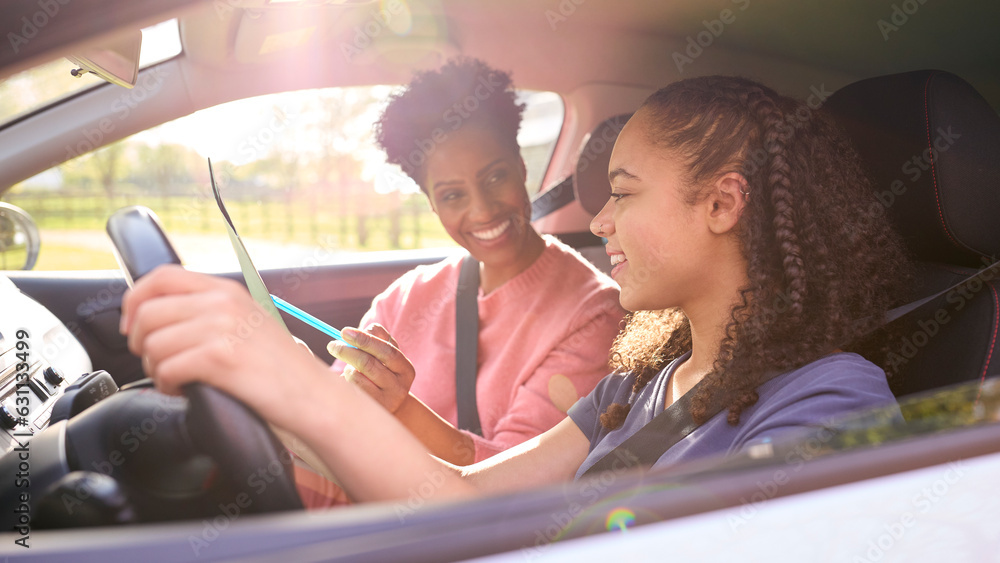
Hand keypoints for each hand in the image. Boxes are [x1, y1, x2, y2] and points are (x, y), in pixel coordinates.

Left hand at [120, 264, 324, 429]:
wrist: (311, 395)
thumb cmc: (278, 367)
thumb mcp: (246, 321)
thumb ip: (210, 310)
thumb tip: (156, 314)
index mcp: (226, 290)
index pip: (162, 276)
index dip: (134, 299)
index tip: (132, 326)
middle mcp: (223, 303)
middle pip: (148, 312)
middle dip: (141, 344)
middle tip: (157, 362)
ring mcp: (223, 328)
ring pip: (153, 344)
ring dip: (155, 369)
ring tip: (176, 380)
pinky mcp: (221, 358)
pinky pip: (166, 369)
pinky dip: (168, 385)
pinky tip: (185, 390)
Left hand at [328, 324, 414, 413]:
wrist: (389, 406)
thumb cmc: (384, 373)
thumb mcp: (386, 357)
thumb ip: (378, 338)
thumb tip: (360, 330)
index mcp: (405, 369)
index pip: (385, 349)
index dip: (364, 339)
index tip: (344, 331)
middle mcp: (399, 387)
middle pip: (368, 363)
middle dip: (347, 351)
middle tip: (332, 345)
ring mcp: (385, 402)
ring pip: (356, 376)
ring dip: (347, 368)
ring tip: (349, 368)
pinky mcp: (369, 410)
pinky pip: (350, 389)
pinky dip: (346, 380)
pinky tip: (349, 381)